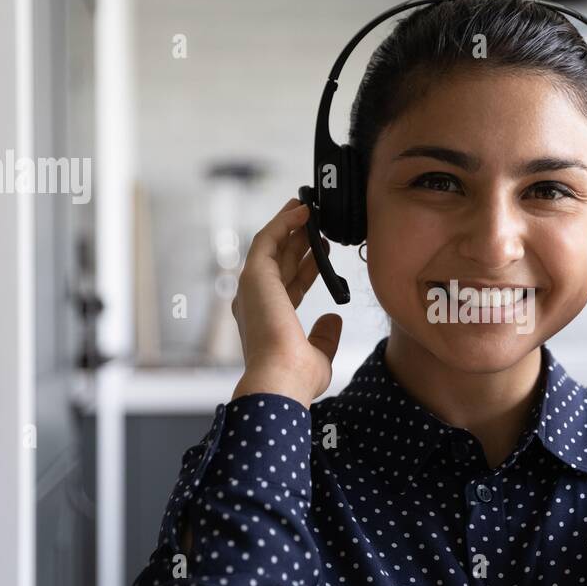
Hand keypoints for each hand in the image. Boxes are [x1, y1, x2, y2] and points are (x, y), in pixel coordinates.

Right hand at [230, 197, 341, 408]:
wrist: (280, 379)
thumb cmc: (295, 377)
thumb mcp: (319, 354)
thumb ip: (325, 335)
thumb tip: (334, 318)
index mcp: (268, 320)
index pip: (290, 284)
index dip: (306, 265)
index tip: (323, 250)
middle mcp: (255, 301)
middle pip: (279, 260)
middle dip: (298, 239)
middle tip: (316, 221)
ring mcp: (252, 287)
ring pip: (271, 245)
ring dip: (289, 224)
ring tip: (309, 206)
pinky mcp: (254, 275)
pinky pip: (268, 239)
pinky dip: (283, 222)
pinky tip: (302, 211)